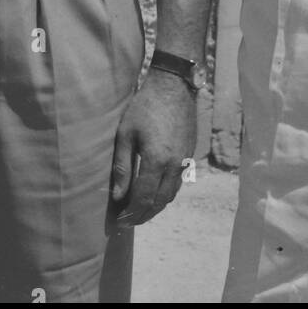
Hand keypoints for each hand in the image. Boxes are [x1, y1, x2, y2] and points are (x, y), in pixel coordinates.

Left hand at [109, 68, 197, 226]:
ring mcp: (185, 160)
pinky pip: (177, 182)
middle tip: (128, 222)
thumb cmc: (144, 106)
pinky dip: (165, 193)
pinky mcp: (189, 154)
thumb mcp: (126, 133)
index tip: (120, 221)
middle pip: (159, 202)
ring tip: (139, 211)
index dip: (131, 213)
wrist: (174, 86)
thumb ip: (122, 166)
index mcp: (157, 160)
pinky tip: (154, 191)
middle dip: (143, 216)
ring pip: (170, 195)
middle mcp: (174, 165)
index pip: (144, 198)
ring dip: (155, 207)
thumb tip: (118, 196)